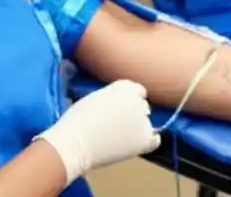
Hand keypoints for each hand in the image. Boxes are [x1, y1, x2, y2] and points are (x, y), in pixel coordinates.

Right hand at [36, 80, 159, 184]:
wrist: (75, 142)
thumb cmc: (76, 122)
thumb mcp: (95, 98)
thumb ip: (112, 99)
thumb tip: (117, 108)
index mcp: (123, 86)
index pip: (137, 91)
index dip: (130, 101)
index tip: (123, 109)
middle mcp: (136, 99)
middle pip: (143, 106)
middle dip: (133, 114)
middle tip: (118, 125)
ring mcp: (142, 119)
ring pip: (147, 123)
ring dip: (138, 129)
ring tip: (119, 138)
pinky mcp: (144, 138)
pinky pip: (155, 140)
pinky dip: (148, 142)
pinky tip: (135, 145)